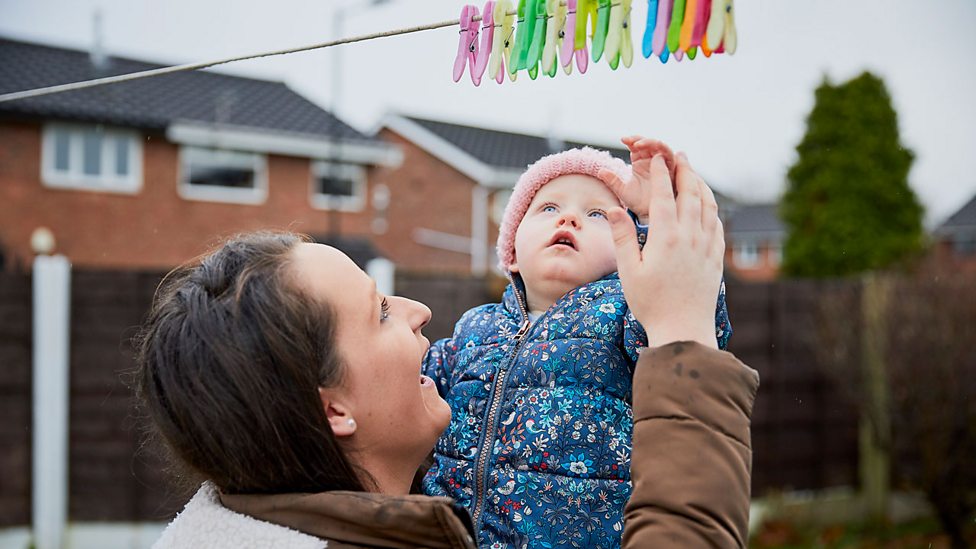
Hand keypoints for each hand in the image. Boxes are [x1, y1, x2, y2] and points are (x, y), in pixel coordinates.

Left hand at [600, 136, 675, 223]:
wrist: (649, 216)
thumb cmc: (638, 203)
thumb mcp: (622, 191)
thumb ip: (613, 180)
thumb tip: (600, 172)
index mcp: (640, 163)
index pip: (637, 146)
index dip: (631, 140)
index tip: (623, 139)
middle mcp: (652, 161)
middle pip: (650, 143)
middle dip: (641, 139)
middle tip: (631, 141)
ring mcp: (663, 165)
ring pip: (661, 147)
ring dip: (652, 142)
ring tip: (640, 144)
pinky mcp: (672, 171)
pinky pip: (670, 158)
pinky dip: (664, 152)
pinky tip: (656, 154)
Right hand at [607, 152, 723, 348]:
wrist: (684, 329)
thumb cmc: (651, 303)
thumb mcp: (629, 271)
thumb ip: (623, 237)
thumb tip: (614, 209)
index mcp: (666, 237)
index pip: (663, 195)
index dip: (661, 174)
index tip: (658, 159)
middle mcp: (690, 237)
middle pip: (690, 194)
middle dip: (685, 171)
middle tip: (681, 155)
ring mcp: (706, 247)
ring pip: (708, 206)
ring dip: (701, 186)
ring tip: (695, 174)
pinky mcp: (716, 258)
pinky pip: (718, 225)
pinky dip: (713, 209)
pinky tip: (709, 207)